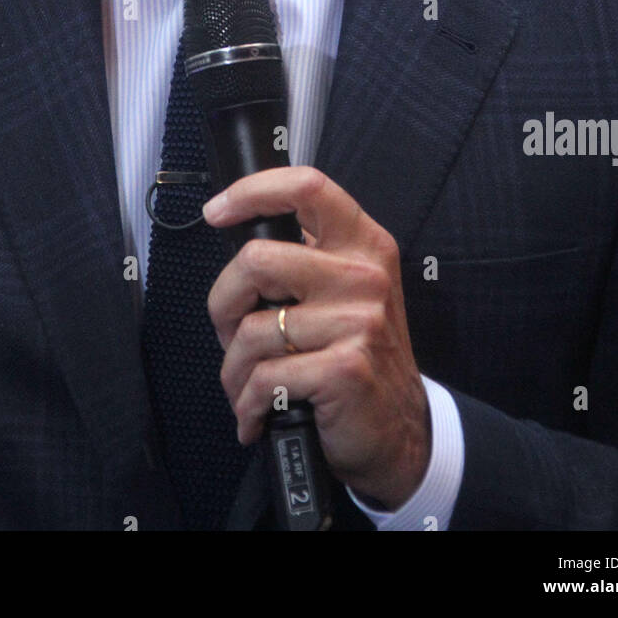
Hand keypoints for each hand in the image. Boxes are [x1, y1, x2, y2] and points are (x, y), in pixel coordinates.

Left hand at [202, 166, 430, 510]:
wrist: (400, 431)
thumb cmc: (357, 356)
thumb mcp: (345, 292)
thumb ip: (305, 258)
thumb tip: (238, 235)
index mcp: (363, 243)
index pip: (307, 186)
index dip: (252, 191)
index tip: (217, 212)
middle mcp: (365, 274)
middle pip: (256, 260)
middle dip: (224, 304)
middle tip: (231, 332)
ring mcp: (358, 320)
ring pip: (252, 329)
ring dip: (235, 369)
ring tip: (247, 385)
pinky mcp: (345, 367)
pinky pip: (265, 378)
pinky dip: (249, 403)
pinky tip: (259, 413)